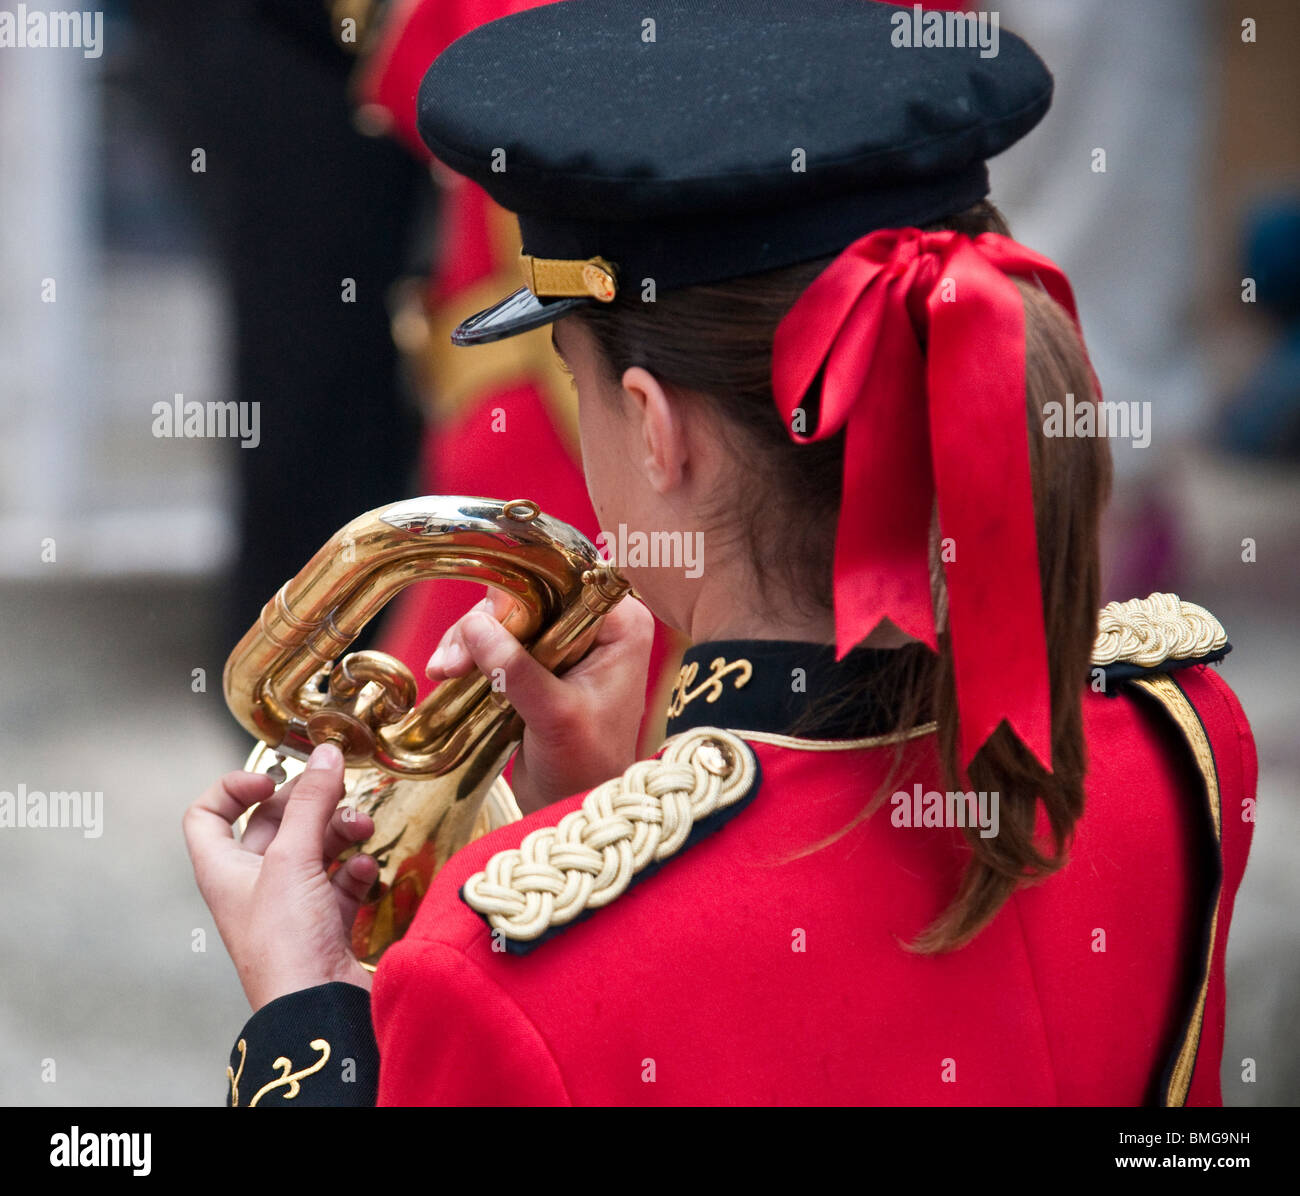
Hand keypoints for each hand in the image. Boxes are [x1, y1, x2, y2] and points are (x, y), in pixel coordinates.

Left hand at [183, 744, 375, 1011]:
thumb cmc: (284, 946)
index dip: (234, 788)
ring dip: (339, 831)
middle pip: (274, 824)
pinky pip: (340, 881)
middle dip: (308, 804)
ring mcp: (290, 904)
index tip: (271, 778)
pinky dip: (355, 869)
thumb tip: (324, 755)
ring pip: (313, 848)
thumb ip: (311, 801)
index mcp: (224, 868)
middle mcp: (253, 884)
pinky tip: (364, 870)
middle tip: (335, 789)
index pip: (208, 814)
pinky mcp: (324, 922)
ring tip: (360, 828)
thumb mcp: (292, 859)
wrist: (318, 1007)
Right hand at [426, 591, 653, 812]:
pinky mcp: (537, 662)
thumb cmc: (586, 767)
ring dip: (470, 640)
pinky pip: (497, 639)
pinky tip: (446, 673)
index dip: (521, 589)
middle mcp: (595, 624)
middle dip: (486, 622)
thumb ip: (518, 671)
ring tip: (445, 671)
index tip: (485, 618)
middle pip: (528, 593)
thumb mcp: (555, 717)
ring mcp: (564, 642)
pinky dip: (470, 653)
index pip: (567, 578)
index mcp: (620, 625)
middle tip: (455, 659)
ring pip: (505, 616)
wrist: (572, 806)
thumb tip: (476, 626)